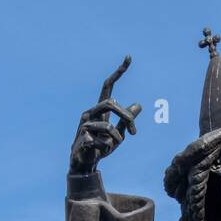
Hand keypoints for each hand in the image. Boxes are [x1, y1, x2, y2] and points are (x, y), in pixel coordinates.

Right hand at [69, 57, 142, 175]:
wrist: (85, 163)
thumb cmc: (101, 146)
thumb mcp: (118, 133)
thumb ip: (127, 120)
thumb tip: (139, 105)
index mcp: (99, 109)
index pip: (108, 86)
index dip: (119, 72)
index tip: (129, 58)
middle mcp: (90, 112)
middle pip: (111, 104)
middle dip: (126, 116)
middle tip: (134, 132)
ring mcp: (84, 124)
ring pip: (107, 126)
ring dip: (116, 138)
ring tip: (112, 145)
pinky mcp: (81, 138)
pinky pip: (99, 141)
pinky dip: (104, 147)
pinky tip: (99, 150)